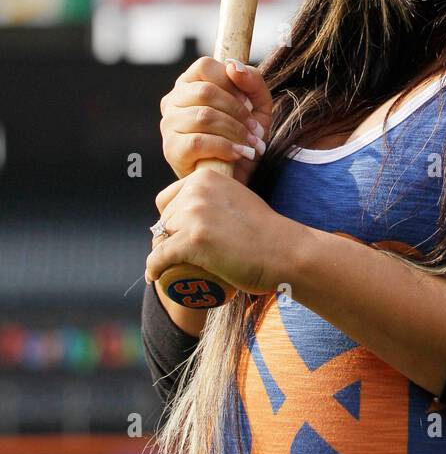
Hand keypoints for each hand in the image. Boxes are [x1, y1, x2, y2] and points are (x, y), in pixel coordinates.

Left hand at [145, 167, 301, 294]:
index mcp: (205, 177)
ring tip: (167, 269)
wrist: (283, 250)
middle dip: (165, 237)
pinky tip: (153, 276)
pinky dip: (154, 268)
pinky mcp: (192, 240)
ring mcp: (194, 214)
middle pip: (164, 218)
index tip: (177, 235)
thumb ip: (216, 198)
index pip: (168, 199)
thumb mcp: (236, 198)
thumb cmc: (264, 232)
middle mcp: (196, 190)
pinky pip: (159, 256)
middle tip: (176, 257)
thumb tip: (195, 211)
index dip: (170, 219)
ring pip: (159, 238)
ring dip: (160, 254)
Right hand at [159, 57, 272, 185]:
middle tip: (256, 130)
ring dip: (235, 131)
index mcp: (190, 83)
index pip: (205, 65)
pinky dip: (225, 147)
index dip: (230, 81)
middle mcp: (173, 100)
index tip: (248, 102)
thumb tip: (233, 66)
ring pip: (204, 116)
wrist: (237, 175)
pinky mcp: (171, 149)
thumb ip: (252, 80)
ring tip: (251, 144)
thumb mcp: (258, 105)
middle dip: (238, 111)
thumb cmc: (244, 135)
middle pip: (206, 91)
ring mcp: (168, 124)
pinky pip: (198, 141)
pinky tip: (238, 154)